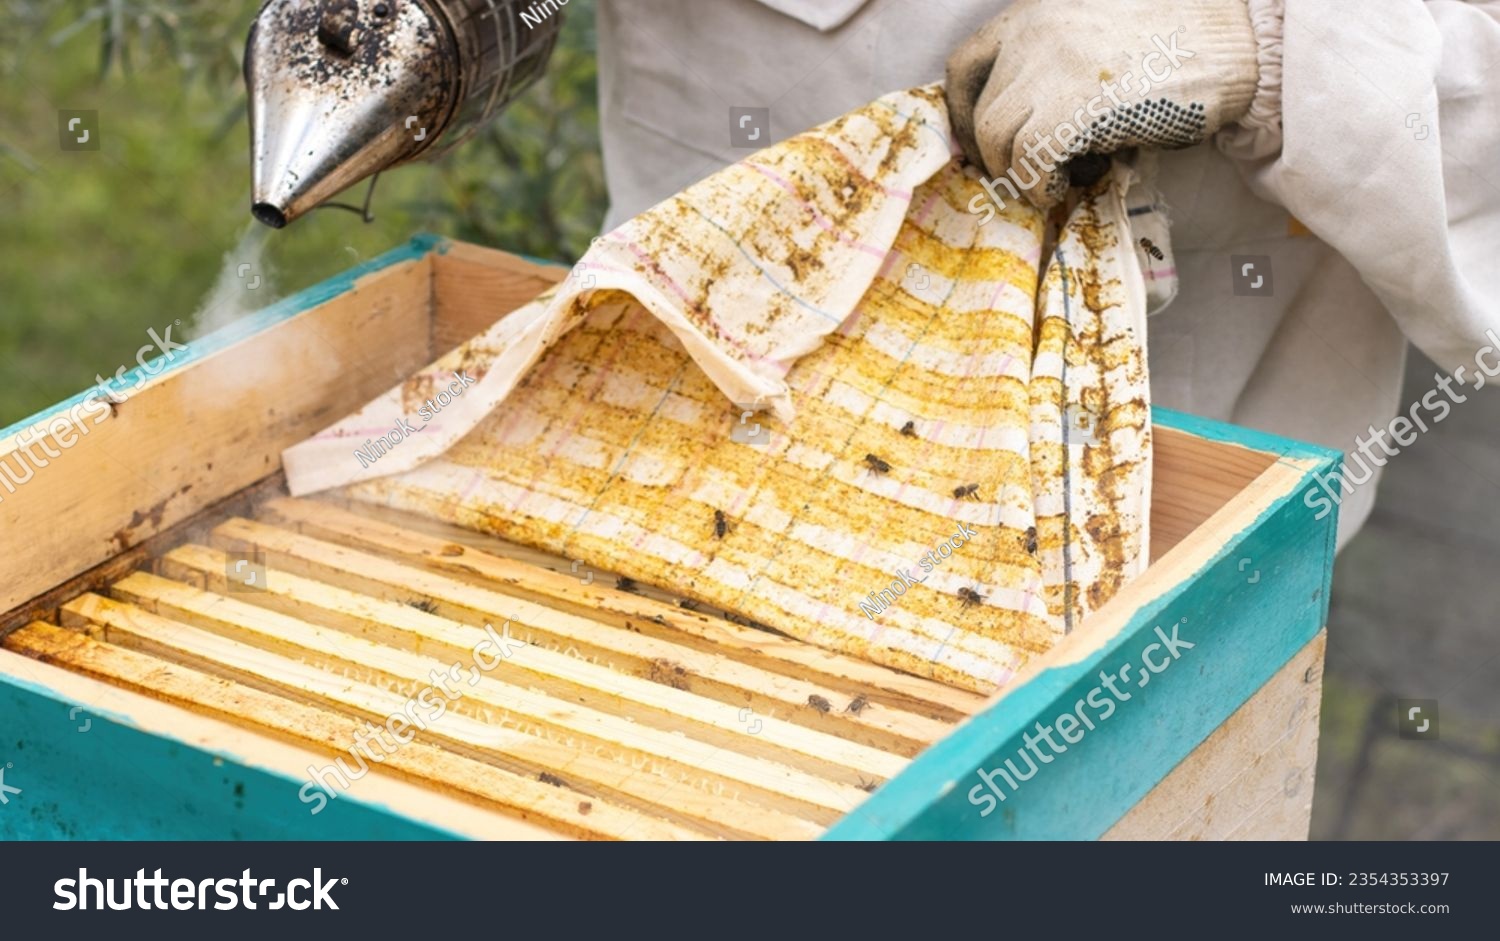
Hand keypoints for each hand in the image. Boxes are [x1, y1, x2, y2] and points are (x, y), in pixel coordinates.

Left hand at [946, 0, 1261, 208]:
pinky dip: (1040, 185)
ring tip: (1056, 180)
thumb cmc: (1179, 40)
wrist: (1239, 40)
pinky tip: (1068, 185)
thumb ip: (1051, 61)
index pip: (963, 65)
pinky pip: (1027, 163)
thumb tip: (1019, 120)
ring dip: (1020, 173)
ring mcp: (1048, 70)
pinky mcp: (1071, 109)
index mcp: (1033, 13)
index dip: (961, 112)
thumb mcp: (1096, 32)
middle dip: (994, 155)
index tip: (977, 140)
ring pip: (997, 140)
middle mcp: (1031, 35)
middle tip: (1025, 175)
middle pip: (981, 112)